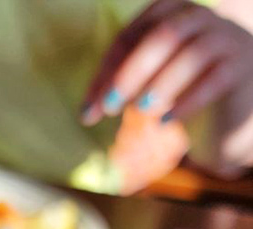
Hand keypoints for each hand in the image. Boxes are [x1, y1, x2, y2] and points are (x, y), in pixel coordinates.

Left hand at [81, 0, 252, 175]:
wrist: (231, 106)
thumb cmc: (181, 90)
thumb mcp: (148, 81)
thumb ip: (120, 87)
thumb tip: (85, 114)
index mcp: (171, 11)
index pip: (131, 34)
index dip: (107, 71)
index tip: (90, 111)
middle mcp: (201, 18)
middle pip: (163, 35)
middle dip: (130, 72)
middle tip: (109, 108)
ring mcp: (226, 40)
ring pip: (192, 54)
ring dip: (161, 84)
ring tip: (140, 111)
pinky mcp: (240, 69)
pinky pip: (215, 81)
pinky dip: (188, 102)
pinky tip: (166, 123)